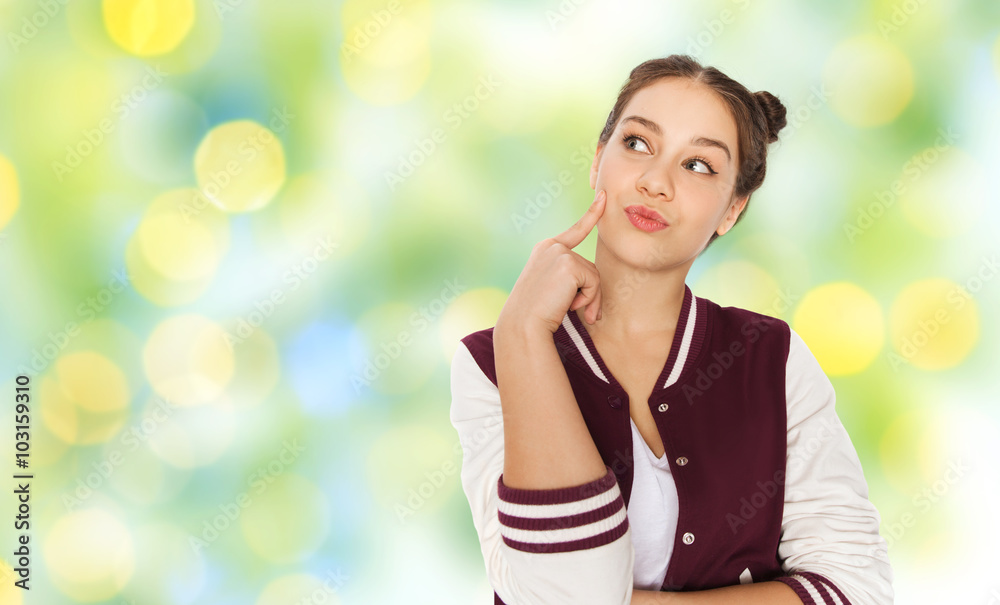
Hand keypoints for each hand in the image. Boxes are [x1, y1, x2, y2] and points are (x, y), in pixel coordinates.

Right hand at [497, 189, 606, 334]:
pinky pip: (594, 283)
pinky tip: (567, 304)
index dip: (592, 214)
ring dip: (588, 298)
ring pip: (594, 277)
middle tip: (571, 309)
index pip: (575, 231)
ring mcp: (560, 253)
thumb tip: (596, 310)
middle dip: (589, 293)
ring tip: (565, 307)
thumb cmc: (535, 315)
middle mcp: (552, 247)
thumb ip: (572, 285)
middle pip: (590, 267)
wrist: (522, 324)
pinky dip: (588, 300)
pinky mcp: (569, 264)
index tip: (603, 197)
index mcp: (545, 250)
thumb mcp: (552, 292)